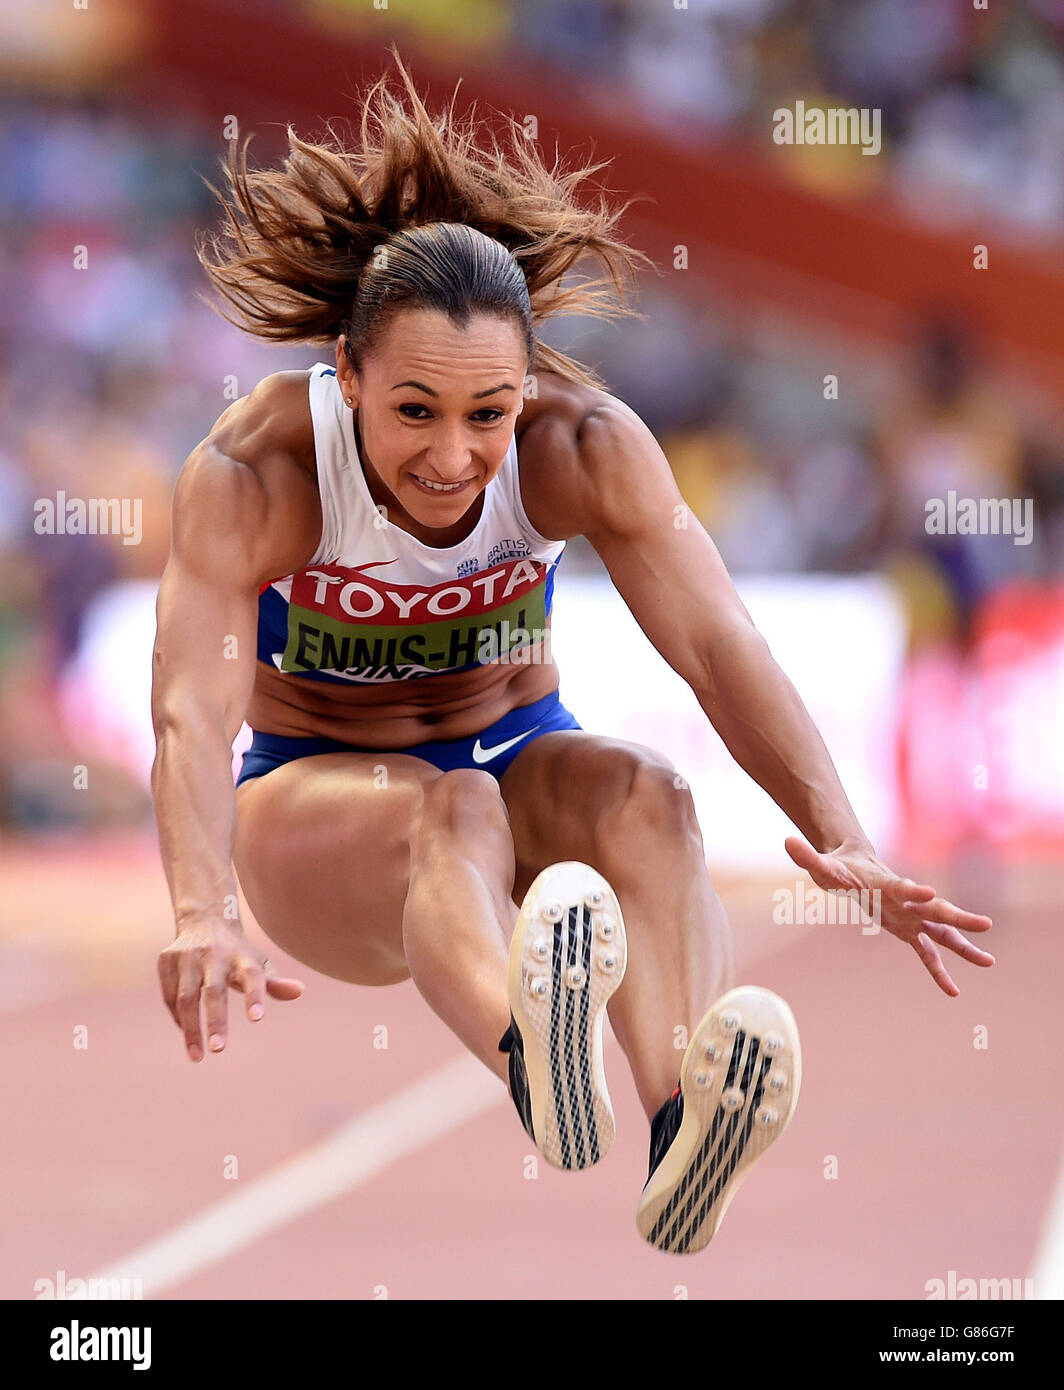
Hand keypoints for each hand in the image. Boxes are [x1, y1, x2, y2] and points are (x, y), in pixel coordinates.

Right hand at [158, 916, 303, 1060]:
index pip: (252, 975)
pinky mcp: (167, 960)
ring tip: (197, 1057)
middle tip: (219, 1049)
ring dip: (190, 1029)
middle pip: (214, 990)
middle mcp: (214, 953)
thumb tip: (299, 992)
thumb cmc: (238, 953)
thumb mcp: (258, 963)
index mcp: (242, 955)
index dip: (255, 995)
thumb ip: (275, 983)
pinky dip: (178, 1018)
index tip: (257, 1018)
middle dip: (216, 1020)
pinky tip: (188, 1035)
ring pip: (186, 997)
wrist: (204, 919)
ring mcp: (188, 955)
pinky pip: (170, 997)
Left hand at [784, 836, 994, 996]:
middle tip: (985, 924)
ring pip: (942, 933)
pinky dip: (939, 972)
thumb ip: (808, 856)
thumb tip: (786, 842)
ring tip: (989, 963)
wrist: (856, 863)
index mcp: (886, 883)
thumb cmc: (839, 866)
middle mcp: (906, 900)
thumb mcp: (822, 864)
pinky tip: (954, 992)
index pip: (903, 887)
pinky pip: (927, 954)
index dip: (915, 890)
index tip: (932, 893)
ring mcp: (911, 917)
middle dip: (959, 917)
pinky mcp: (908, 931)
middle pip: (935, 910)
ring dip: (963, 947)